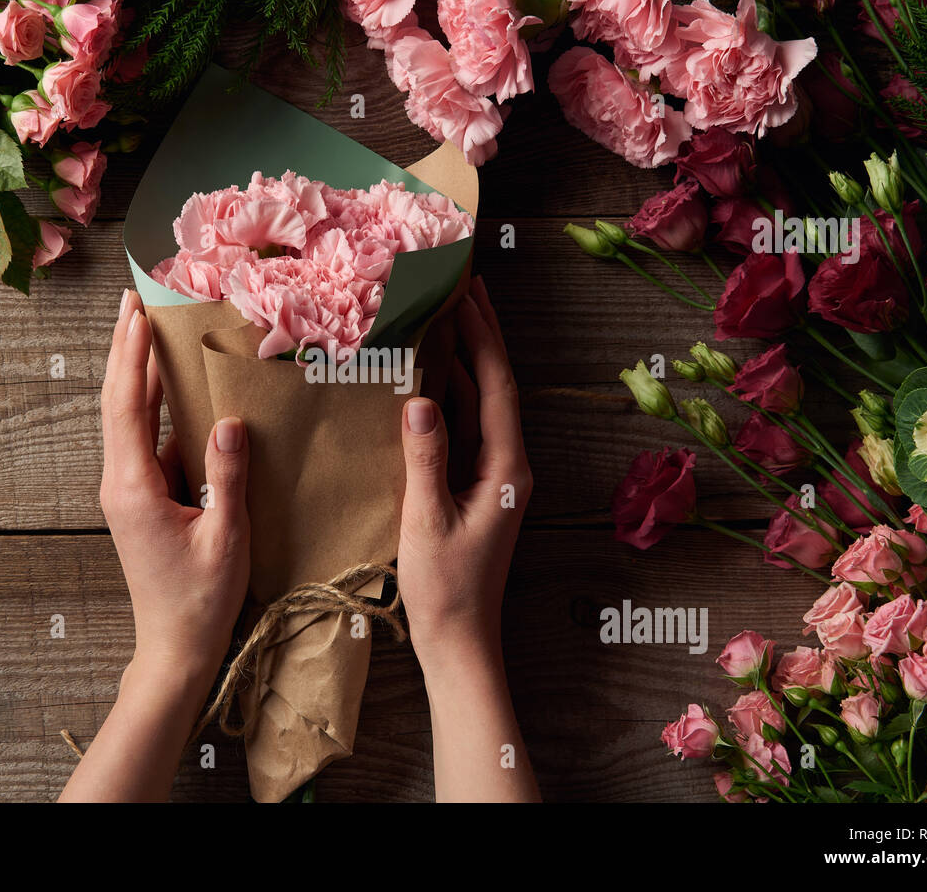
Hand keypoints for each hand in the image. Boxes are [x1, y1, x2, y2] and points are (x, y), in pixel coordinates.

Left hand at [99, 288, 250, 685]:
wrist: (174, 647)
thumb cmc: (200, 600)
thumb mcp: (226, 538)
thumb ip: (228, 478)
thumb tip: (229, 420)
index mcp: (133, 488)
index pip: (127, 406)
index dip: (131, 355)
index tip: (136, 311)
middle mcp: (120, 483)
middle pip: (118, 402)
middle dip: (127, 350)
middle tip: (138, 302)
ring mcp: (127, 490)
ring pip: (129, 419)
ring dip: (142, 374)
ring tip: (155, 330)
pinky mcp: (141, 499)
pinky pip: (146, 440)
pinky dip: (158, 408)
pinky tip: (178, 388)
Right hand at [397, 276, 532, 661]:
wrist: (458, 641)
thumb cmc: (445, 588)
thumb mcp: (427, 519)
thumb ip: (425, 457)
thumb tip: (420, 398)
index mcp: (505, 468)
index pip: (497, 387)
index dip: (482, 337)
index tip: (466, 292)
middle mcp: (507, 465)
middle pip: (496, 386)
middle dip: (482, 335)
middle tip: (463, 285)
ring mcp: (493, 477)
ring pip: (480, 405)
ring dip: (465, 360)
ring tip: (445, 317)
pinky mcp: (474, 489)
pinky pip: (465, 429)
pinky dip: (449, 397)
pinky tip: (428, 378)